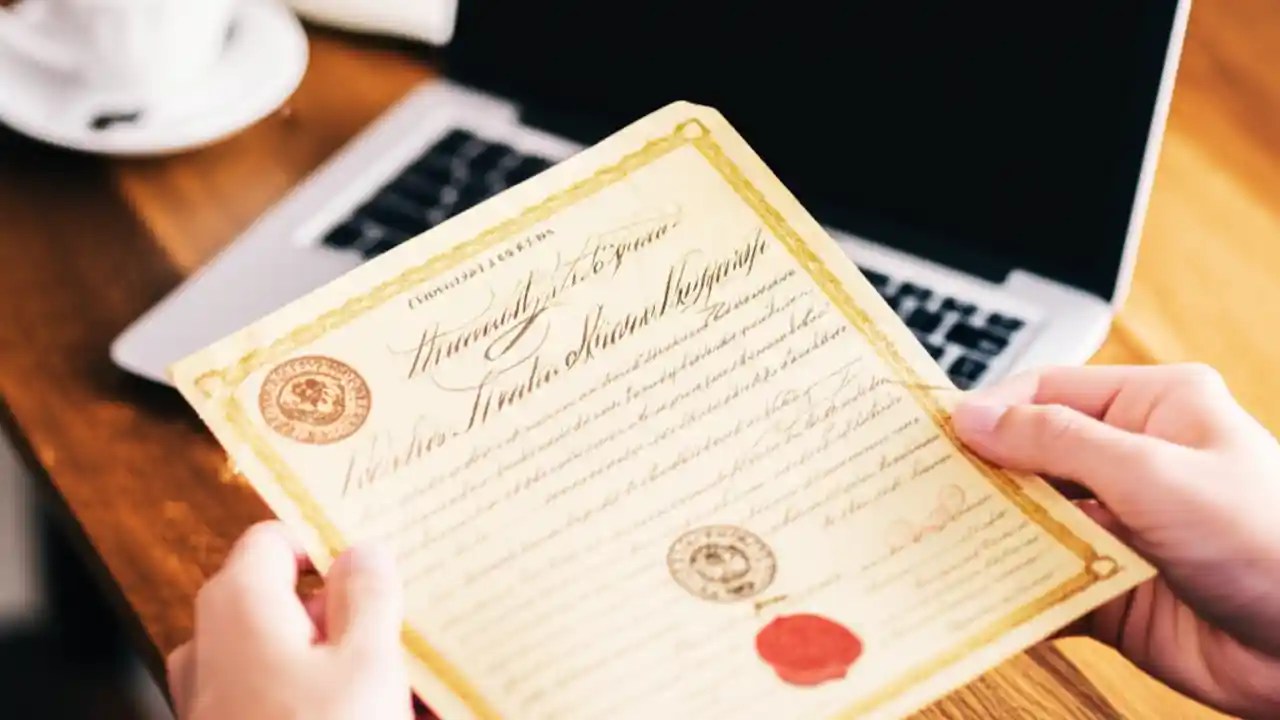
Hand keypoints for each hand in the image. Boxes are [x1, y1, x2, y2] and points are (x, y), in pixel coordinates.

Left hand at [166, 522, 413, 719]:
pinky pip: (273, 697)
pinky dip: (315, 698)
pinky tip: (365, 713)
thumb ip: (367, 594)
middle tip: (399, 633)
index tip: (376, 567)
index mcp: (239, 604)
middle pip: (280, 599)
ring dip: (335, 661)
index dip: (327, 544)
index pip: (275, 539)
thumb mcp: (368, 661)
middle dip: (342, 612)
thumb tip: (361, 551)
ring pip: (283, 653)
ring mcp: (210, 698)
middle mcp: (210, 644)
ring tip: (395, 686)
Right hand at [952, 364, 1279, 718]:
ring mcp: (1120, 528)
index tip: (938, 436)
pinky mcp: (1111, 591)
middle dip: (982, 476)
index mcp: (1153, 409)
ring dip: (990, 534)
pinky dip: (1011, 590)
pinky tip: (978, 594)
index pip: (1049, 391)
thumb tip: (972, 415)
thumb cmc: (1268, 539)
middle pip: (1031, 458)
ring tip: (934, 540)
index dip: (992, 409)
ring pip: (1031, 522)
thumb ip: (1056, 442)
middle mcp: (1132, 464)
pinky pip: (1043, 582)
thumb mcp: (1154, 473)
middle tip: (921, 489)